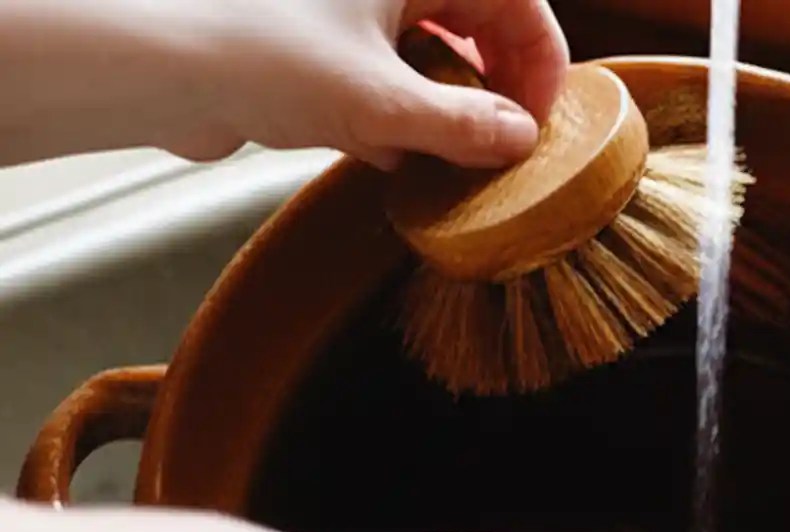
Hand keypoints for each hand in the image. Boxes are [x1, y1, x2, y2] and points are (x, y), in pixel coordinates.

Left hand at [189, 0, 568, 169]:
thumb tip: (520, 141)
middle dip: (498, 88)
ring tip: (464, 164)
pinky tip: (408, 165)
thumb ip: (462, 125)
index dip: (540, 57)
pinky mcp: (322, 53)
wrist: (154, 70)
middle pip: (477, 25)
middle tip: (510, 146)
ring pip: (432, 57)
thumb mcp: (381, 101)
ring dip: (453, 111)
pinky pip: (388, 83)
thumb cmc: (260, 52)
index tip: (542, 117)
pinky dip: (406, 122)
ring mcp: (352, 15)